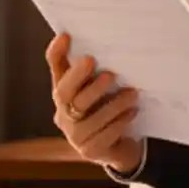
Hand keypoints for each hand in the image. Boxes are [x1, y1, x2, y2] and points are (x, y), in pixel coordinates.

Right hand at [46, 33, 142, 175]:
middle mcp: (63, 112)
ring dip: (113, 105)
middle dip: (84, 82)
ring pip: (89, 119)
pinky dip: (119, 123)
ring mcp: (74, 135)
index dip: (57, 53)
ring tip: (133, 93)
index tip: (66, 36)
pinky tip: (132, 112)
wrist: (118, 147)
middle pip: (66, 95)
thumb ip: (99, 69)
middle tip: (109, 73)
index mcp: (64, 91)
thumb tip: (109, 39)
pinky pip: (103, 136)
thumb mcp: (102, 87)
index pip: (55, 68)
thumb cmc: (108, 108)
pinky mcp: (90, 151)